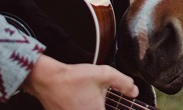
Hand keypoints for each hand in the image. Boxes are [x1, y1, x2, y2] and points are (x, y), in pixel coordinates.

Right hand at [21, 54, 137, 109]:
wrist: (48, 80)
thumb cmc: (74, 78)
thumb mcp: (104, 74)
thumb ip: (123, 83)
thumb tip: (135, 92)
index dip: (116, 107)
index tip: (114, 102)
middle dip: (100, 103)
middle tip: (97, 96)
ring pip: (88, 109)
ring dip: (91, 104)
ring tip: (86, 95)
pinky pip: (78, 109)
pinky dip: (80, 105)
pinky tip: (79, 99)